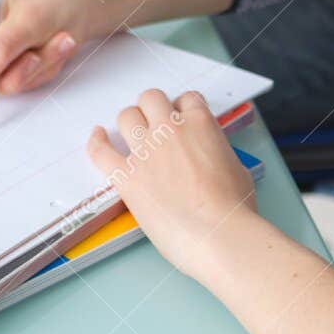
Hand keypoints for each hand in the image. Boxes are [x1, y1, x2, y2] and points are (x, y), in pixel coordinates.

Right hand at [0, 0, 100, 94]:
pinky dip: (42, 71)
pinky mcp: (9, 68)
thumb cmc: (55, 0)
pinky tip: (55, 48)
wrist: (87, 7)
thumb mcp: (29, 19)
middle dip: (7, 68)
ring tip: (57, 42)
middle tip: (35, 54)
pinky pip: (17, 86)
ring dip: (33, 68)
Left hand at [88, 88, 257, 279]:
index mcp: (201, 124)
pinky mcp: (127, 177)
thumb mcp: (236, 168)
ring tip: (132, 134)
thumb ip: (216, 153)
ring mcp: (146, 152)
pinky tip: (97, 137)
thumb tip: (209, 157)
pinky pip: (101, 151)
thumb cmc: (234, 208)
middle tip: (155, 124)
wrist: (218, 234)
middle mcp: (170, 130)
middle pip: (151, 98)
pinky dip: (97, 142)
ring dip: (130, 122)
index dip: (183, 108)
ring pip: (126, 116)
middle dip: (153, 108)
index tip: (181, 119)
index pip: (186, 99)